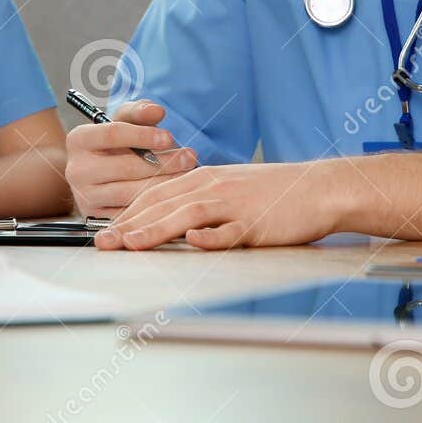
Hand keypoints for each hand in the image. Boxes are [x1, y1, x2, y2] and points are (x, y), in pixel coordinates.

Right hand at [64, 100, 196, 216]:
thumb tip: (157, 111)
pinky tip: (174, 194)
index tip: (169, 137)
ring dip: (164, 184)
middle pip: (125, 167)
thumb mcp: (123, 121)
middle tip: (189, 157)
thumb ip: (139, 112)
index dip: (143, 135)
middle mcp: (76, 170)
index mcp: (78, 139)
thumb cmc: (114, 143)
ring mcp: (85, 197)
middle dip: (162, 162)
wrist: (94, 174)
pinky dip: (155, 205)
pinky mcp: (97, 218)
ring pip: (130, 193)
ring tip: (187, 174)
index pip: (112, 134)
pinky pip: (131, 213)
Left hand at [95, 161, 341, 250]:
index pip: (157, 193)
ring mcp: (236, 205)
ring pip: (189, 214)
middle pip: (165, 203)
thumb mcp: (232, 188)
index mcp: (206, 178)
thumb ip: (202, 200)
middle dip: (130, 224)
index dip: (128, 212)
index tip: (106, 230)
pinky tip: (193, 243)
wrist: (318, 189)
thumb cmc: (276, 192)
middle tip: (103, 242)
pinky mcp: (258, 224)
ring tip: (131, 244)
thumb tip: (173, 221)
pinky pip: (231, 231)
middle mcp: (215, 187)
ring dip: (157, 229)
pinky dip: (211, 237)